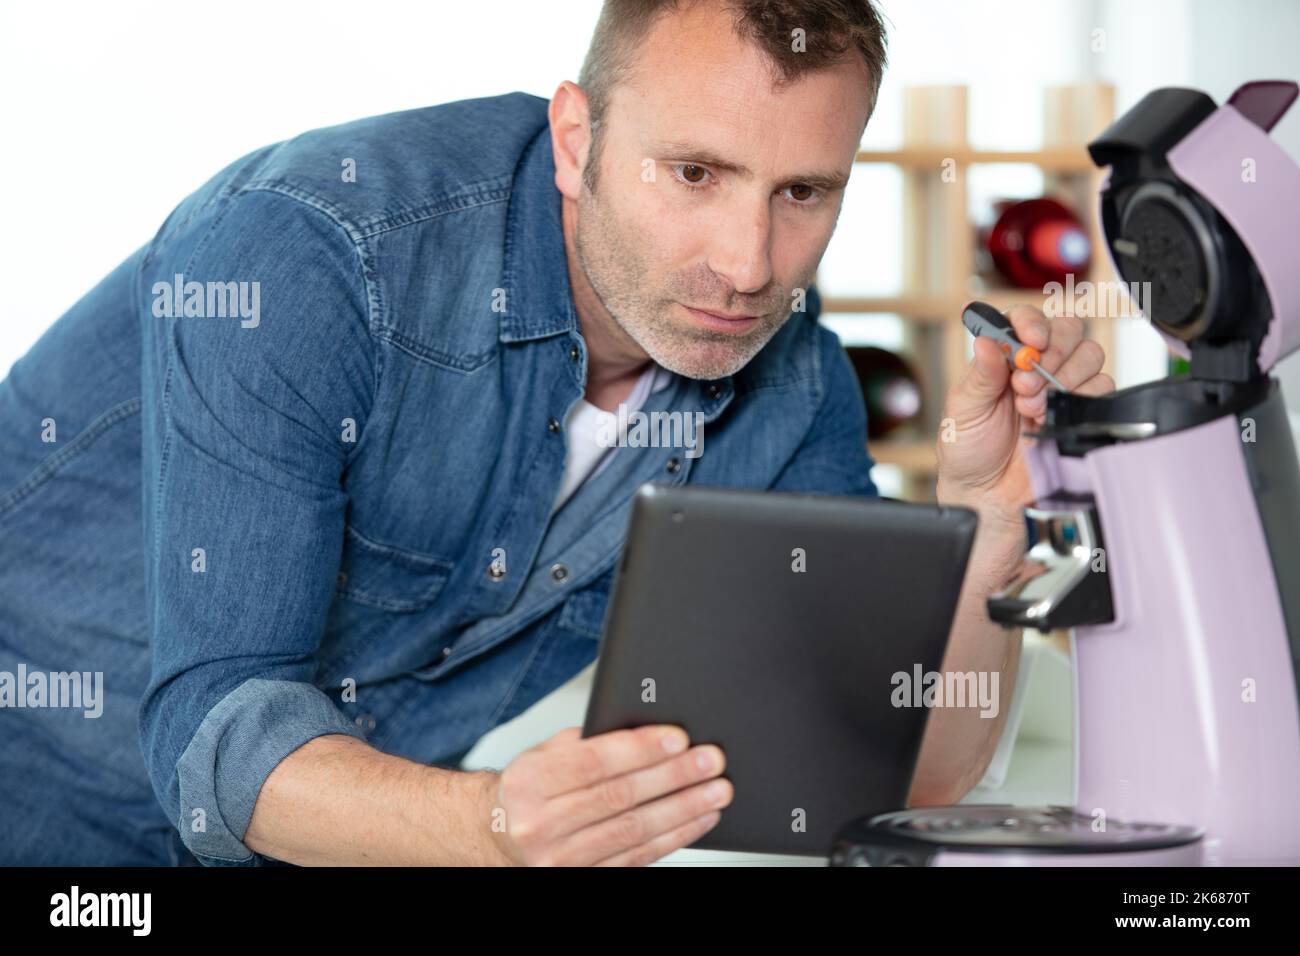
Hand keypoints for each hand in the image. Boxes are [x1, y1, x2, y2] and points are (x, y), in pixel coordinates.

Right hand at [487, 724, 730, 865]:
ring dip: (683, 809)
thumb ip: (587, 742)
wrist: (498, 834)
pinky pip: (638, 858)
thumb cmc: (530, 787)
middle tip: (711, 761)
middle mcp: (540, 824)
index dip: (640, 750)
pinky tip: (697, 819)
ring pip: (634, 831)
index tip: (679, 738)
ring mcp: (561, 859)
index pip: (593, 762)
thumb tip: (647, 729)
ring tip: (716, 790)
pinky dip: (674, 837)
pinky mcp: (581, 879)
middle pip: (620, 797)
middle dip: (674, 777)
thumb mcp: (545, 754)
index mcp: (529, 782)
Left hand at [935, 306, 1113, 519]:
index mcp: (1004, 358)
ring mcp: (1062, 387)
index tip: (1029, 340)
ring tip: (1029, 407)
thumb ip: (980, 373)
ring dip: (1062, 377)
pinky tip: (1047, 418)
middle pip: (1068, 330)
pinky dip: (1078, 397)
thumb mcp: (963, 410)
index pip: (1027, 320)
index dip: (1032, 322)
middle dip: (1050, 352)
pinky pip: (1103, 386)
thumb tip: (987, 338)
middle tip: (1023, 383)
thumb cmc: (969, 452)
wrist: (989, 495)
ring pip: (1089, 354)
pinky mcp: (1082, 410)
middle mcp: (1037, 367)